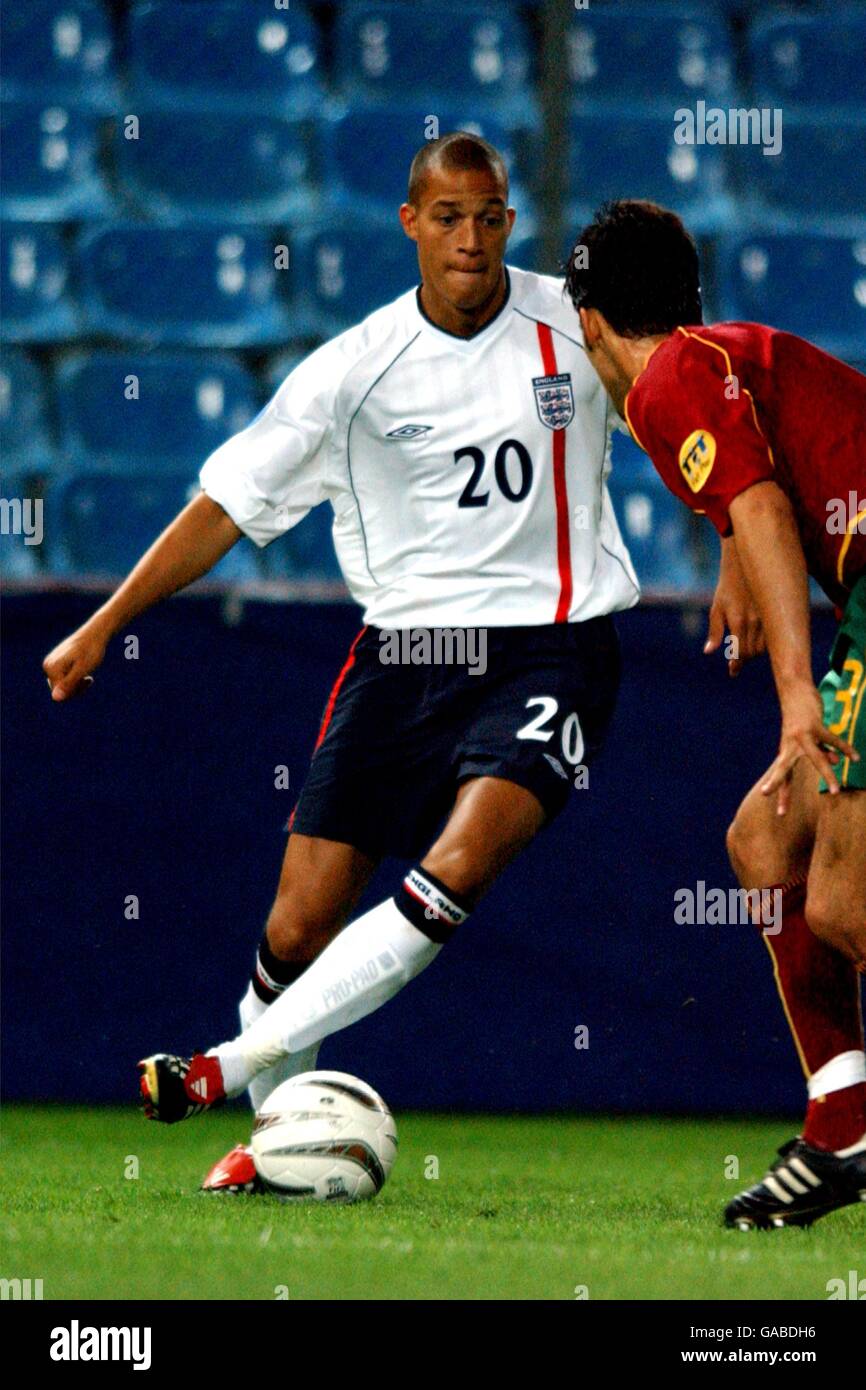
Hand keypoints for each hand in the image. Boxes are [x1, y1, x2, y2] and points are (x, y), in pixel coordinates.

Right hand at [43, 621, 107, 700]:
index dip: (75, 691)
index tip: (88, 680)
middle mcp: (47, 665)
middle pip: (59, 690)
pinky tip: (84, 672)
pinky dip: (75, 677)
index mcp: (51, 668)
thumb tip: (55, 698)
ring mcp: (51, 663)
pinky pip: (64, 677)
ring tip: (88, 676)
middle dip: (75, 688)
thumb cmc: (91, 651)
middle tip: (89, 679)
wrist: (96, 633)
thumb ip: (69, 684)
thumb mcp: (82, 670)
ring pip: (62, 684)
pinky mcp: (57, 661)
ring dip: (76, 683)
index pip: (59, 694)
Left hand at [705, 539, 765, 676]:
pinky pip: (772, 637)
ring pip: (764, 647)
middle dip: (743, 658)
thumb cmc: (727, 586)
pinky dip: (765, 643)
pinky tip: (756, 641)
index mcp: (738, 621)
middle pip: (752, 653)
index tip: (732, 672)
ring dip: (754, 652)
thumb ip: (715, 631)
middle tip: (735, 661)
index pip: (740, 652)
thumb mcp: (717, 607)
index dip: (736, 664)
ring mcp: (767, 618)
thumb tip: (709, 652)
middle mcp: (755, 622)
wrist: (747, 564)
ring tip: (744, 649)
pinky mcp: (775, 614)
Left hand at [760, 680, 858, 813]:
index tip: (781, 813)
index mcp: (787, 751)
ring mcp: (801, 736)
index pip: (784, 776)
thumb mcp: (809, 739)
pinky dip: (844, 749)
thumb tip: (836, 762)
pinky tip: (855, 758)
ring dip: (826, 775)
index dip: (782, 794)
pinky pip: (833, 741)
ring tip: (835, 791)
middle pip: (783, 769)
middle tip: (775, 804)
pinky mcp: (814, 725)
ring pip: (815, 759)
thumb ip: (821, 753)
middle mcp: (790, 746)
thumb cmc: (801, 719)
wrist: (795, 692)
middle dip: (780, 786)